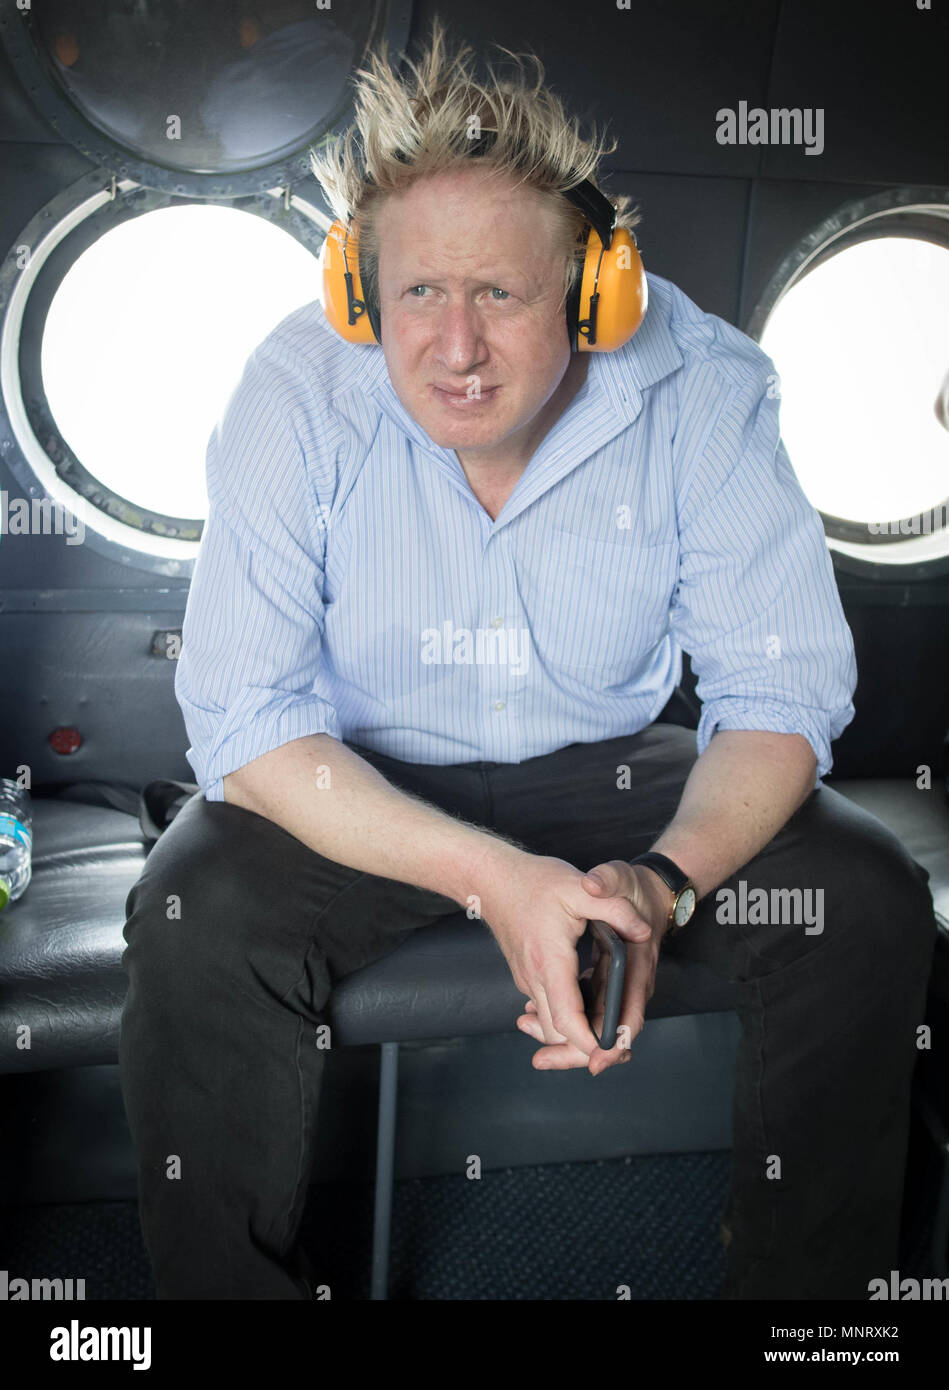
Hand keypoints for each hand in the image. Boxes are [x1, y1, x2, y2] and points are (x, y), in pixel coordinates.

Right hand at [515, 859, 673, 1074]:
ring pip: (548, 1024)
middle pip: (556, 1032)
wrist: (491, 878)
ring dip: (574, 1035)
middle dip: (585, 1049)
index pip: (566, 1018)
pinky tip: (585, 1010)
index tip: (611, 1050)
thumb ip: (615, 909)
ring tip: (607, 1038)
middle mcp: (535, 976)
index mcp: (550, 961)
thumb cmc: (533, 882)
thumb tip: (643, 931)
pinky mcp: (526, 975)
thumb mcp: (579, 887)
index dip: (588, 1041)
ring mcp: (527, 978)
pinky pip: (545, 1007)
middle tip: (620, 1052)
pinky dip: (564, 1018)